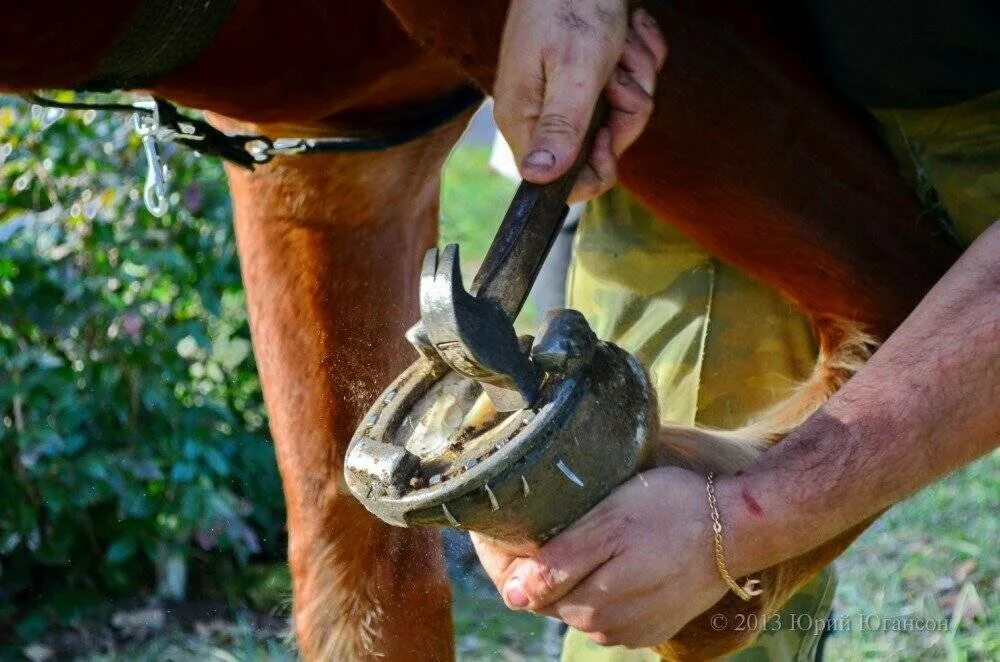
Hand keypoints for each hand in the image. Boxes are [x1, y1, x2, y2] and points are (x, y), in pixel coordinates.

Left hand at [472, 467, 727, 647]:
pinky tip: (608, 552)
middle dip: (536, 565)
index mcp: (587, 605)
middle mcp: (605, 628)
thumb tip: (514, 595)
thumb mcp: (610, 524)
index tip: (497, 525)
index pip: (523, 590)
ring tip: (575, 532)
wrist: (740, 527)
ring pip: (578, 601)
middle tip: (535, 520)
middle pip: (550, 596)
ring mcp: (631, 631)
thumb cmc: (671, 512)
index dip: (505, 558)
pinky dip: (600, 581)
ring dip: (570, 573)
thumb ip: (560, 564)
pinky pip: (609, 606)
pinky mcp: (653, 625)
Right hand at [493, 0, 666, 202]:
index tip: (610, 137)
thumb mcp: (575, 69)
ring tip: (623, 43)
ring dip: (636, 76)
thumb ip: (561, 126)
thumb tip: (538, 177)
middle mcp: (543, 114)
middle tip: (617, 73)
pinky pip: (630, 87)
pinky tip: (630, 33)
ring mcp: (567, 95)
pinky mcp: (588, 77)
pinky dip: (639, 58)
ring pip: (623, 115)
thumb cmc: (571, 5)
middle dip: (626, 109)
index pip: (561, 184)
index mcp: (527, 119)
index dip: (596, 170)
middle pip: (603, 148)